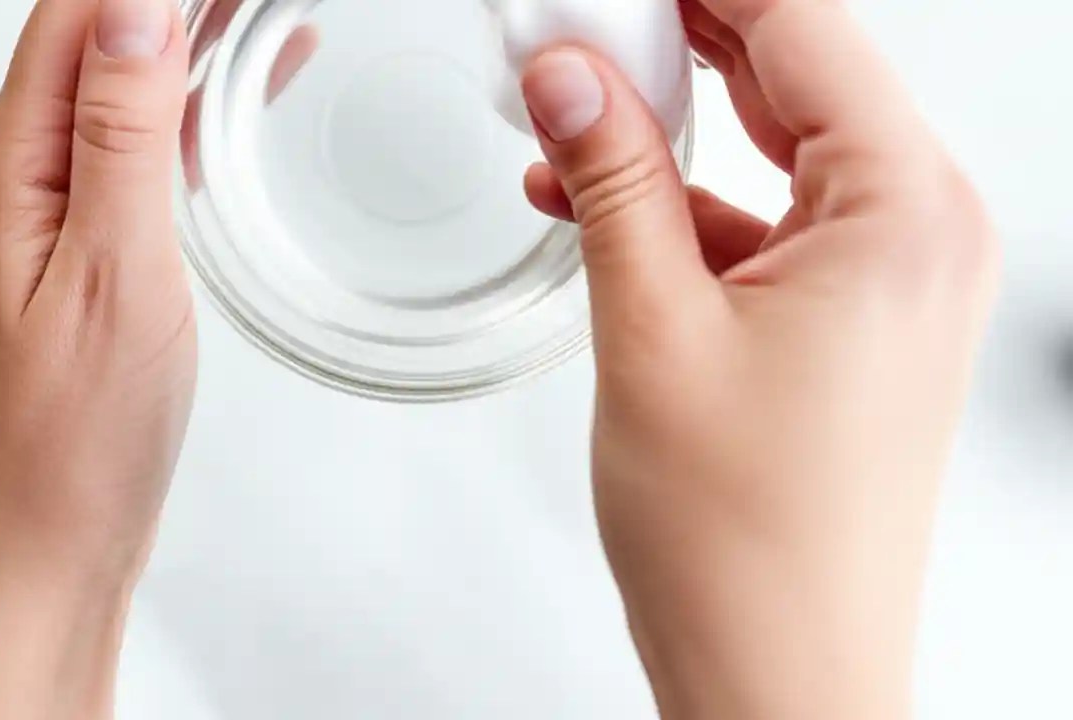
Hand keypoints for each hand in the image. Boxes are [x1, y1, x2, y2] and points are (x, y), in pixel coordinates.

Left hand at [0, 0, 192, 716]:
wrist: (45, 553)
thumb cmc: (67, 443)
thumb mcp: (110, 274)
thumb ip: (119, 137)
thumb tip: (134, 5)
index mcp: (18, 167)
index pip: (77, 11)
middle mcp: (31, 179)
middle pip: (100, 35)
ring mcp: (64, 217)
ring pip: (129, 88)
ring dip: (195, 34)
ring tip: (268, 9)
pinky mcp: (98, 257)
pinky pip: (147, 150)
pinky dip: (200, 109)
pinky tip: (246, 96)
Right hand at [520, 1, 996, 718]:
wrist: (778, 675)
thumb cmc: (744, 542)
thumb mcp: (651, 328)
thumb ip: (613, 178)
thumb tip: (574, 75)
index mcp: (903, 215)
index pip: (801, 29)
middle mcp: (920, 238)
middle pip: (797, 81)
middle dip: (680, 46)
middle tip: (583, 38)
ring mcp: (890, 285)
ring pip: (775, 155)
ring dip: (673, 132)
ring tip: (570, 118)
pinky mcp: (850, 326)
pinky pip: (768, 227)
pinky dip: (687, 208)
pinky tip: (600, 205)